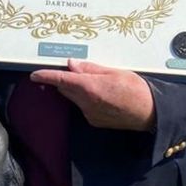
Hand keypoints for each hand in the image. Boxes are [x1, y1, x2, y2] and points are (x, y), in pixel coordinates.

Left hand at [30, 59, 154, 131]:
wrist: (150, 113)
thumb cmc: (136, 90)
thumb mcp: (114, 72)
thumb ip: (90, 69)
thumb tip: (72, 65)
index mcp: (90, 87)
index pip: (61, 80)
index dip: (46, 76)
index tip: (34, 74)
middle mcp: (86, 103)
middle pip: (66, 89)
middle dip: (65, 79)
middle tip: (73, 69)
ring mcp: (90, 114)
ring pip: (74, 98)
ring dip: (77, 89)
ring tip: (96, 82)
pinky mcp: (94, 121)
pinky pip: (83, 107)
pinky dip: (86, 99)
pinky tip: (102, 95)